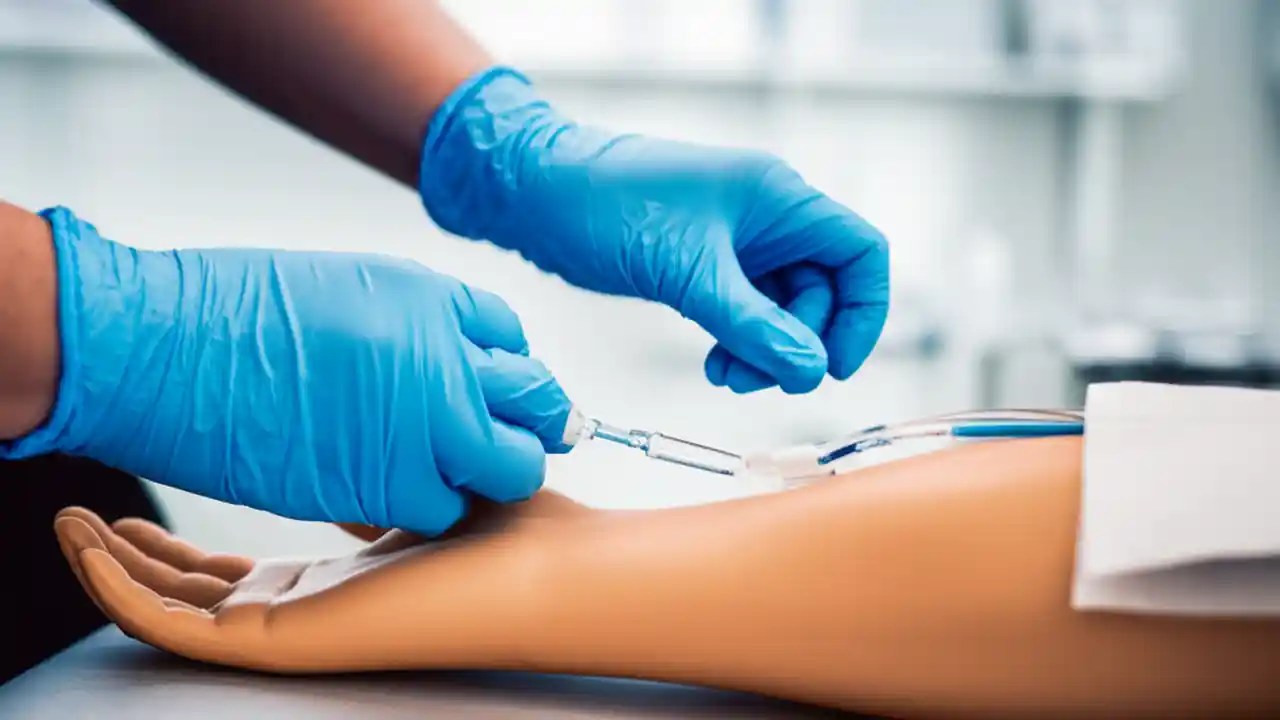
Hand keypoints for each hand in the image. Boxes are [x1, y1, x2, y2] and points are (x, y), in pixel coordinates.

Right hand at [4, 208, 571, 535]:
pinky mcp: (381, 486)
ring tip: (435, 468)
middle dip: (530, 428)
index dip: (512, 375)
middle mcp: (444, 363)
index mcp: (432, 301)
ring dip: (479, 476)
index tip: (505, 395)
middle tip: (505, 440)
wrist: (161, 348)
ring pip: (502, 473)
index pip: (516, 343)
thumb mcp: (346, 287)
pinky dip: (422, 508)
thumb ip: (415, 325)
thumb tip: (453, 361)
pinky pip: (439, 510)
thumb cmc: (233, 312)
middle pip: (540, 410)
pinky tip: (384, 490)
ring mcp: (420, 428)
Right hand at [52, 498, 591, 670]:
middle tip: (88, 508)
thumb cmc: (508, 529)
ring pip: (174, 609)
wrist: (542, 574)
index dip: (187, 542)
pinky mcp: (276, 638)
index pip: (240, 571)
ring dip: (112, 565)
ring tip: (68, 521)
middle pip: (197, 591)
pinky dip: (119, 589)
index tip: (153, 494)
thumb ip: (390, 456)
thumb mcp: (434, 472)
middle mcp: (304, 606)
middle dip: (136, 551)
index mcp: (332, 578)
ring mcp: (286, 627)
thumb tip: (361, 428)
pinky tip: (86, 542)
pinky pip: (176, 627)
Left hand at [420, 68, 889, 393]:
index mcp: (779, 198)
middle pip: (825, 291)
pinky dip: (740, 344)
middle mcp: (768, 217)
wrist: (537, 193)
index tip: (835, 366)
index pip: (860, 253)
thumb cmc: (608, 205)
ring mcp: (739, 242)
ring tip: (726, 376)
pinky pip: (747, 313)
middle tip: (758, 379)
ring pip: (784, 310)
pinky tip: (715, 364)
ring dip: (766, 351)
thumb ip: (752, 325)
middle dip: (799, 342)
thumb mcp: (687, 272)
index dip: (862, 314)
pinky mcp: (708, 264)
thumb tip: (809, 371)